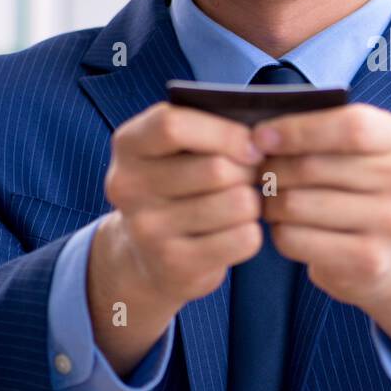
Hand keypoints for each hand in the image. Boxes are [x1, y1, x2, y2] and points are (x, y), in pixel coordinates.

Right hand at [87, 102, 265, 375]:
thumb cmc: (178, 187)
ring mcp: (147, 229)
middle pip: (217, 169)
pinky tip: (235, 232)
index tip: (251, 145)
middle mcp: (127, 187)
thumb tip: (262, 137)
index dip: (226, 132)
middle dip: (248, 171)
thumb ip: (208, 129)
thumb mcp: (176, 150)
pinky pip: (244, 238)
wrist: (147, 257)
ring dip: (253, 203)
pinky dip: (252, 233)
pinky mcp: (173, 264)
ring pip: (238, 203)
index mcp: (128, 144)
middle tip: (249, 178)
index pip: (174, 126)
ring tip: (241, 204)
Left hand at [252, 103, 390, 372]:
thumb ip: (317, 132)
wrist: (390, 251)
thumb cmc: (354, 187)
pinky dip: (278, 232)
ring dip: (270, 201)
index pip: (350, 126)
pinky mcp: (369, 260)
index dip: (298, 130)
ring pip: (298, 204)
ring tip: (269, 199)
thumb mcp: (351, 150)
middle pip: (315, 167)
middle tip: (258, 173)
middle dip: (272, 168)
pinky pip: (295, 239)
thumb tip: (261, 135)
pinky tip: (285, 227)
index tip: (260, 137)